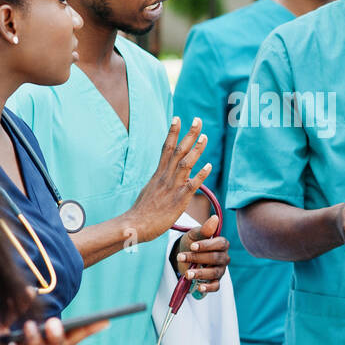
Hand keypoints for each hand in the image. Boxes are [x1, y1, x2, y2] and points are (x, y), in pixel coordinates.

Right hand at [128, 117, 210, 242]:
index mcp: (158, 174)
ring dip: (196, 149)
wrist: (135, 225)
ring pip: (185, 163)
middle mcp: (165, 177)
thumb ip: (158, 182)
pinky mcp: (178, 200)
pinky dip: (201, 175)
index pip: (166, 148)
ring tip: (205, 137)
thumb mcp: (149, 191)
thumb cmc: (142, 212)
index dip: (172, 132)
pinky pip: (191, 185)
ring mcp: (172, 187)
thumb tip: (162, 177)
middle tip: (197, 120)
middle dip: (188, 134)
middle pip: (178, 150)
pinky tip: (209, 166)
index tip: (177, 118)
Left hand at [175, 215, 229, 293]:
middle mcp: (223, 257)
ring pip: (214, 273)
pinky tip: (199, 287)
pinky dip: (208, 288)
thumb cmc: (192, 242)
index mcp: (222, 244)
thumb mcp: (195, 234)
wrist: (185, 255)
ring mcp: (220, 270)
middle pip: (215, 258)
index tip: (192, 246)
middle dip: (197, 258)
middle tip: (181, 257)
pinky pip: (215, 286)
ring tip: (187, 274)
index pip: (220, 244)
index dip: (207, 245)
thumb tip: (215, 218)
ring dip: (200, 273)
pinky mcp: (215, 282)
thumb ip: (204, 229)